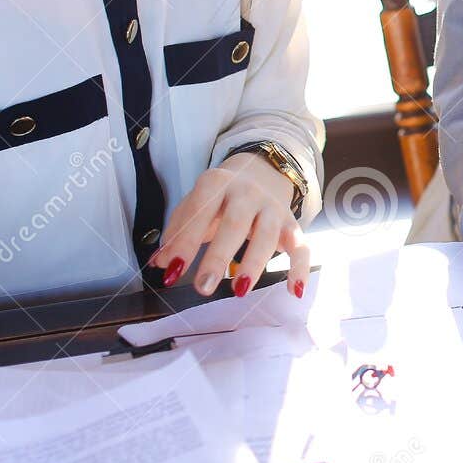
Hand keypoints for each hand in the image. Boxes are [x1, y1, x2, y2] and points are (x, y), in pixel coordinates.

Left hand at [150, 153, 311, 299]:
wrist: (262, 172)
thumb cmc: (220, 197)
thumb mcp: (195, 205)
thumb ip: (178, 231)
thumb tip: (160, 263)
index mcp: (217, 183)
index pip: (200, 210)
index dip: (185, 241)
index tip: (171, 272)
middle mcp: (248, 192)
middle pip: (235, 223)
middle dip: (218, 257)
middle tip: (203, 288)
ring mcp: (272, 208)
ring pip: (267, 236)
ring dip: (254, 265)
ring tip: (238, 291)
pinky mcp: (292, 224)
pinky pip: (301, 246)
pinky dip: (300, 268)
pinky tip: (293, 290)